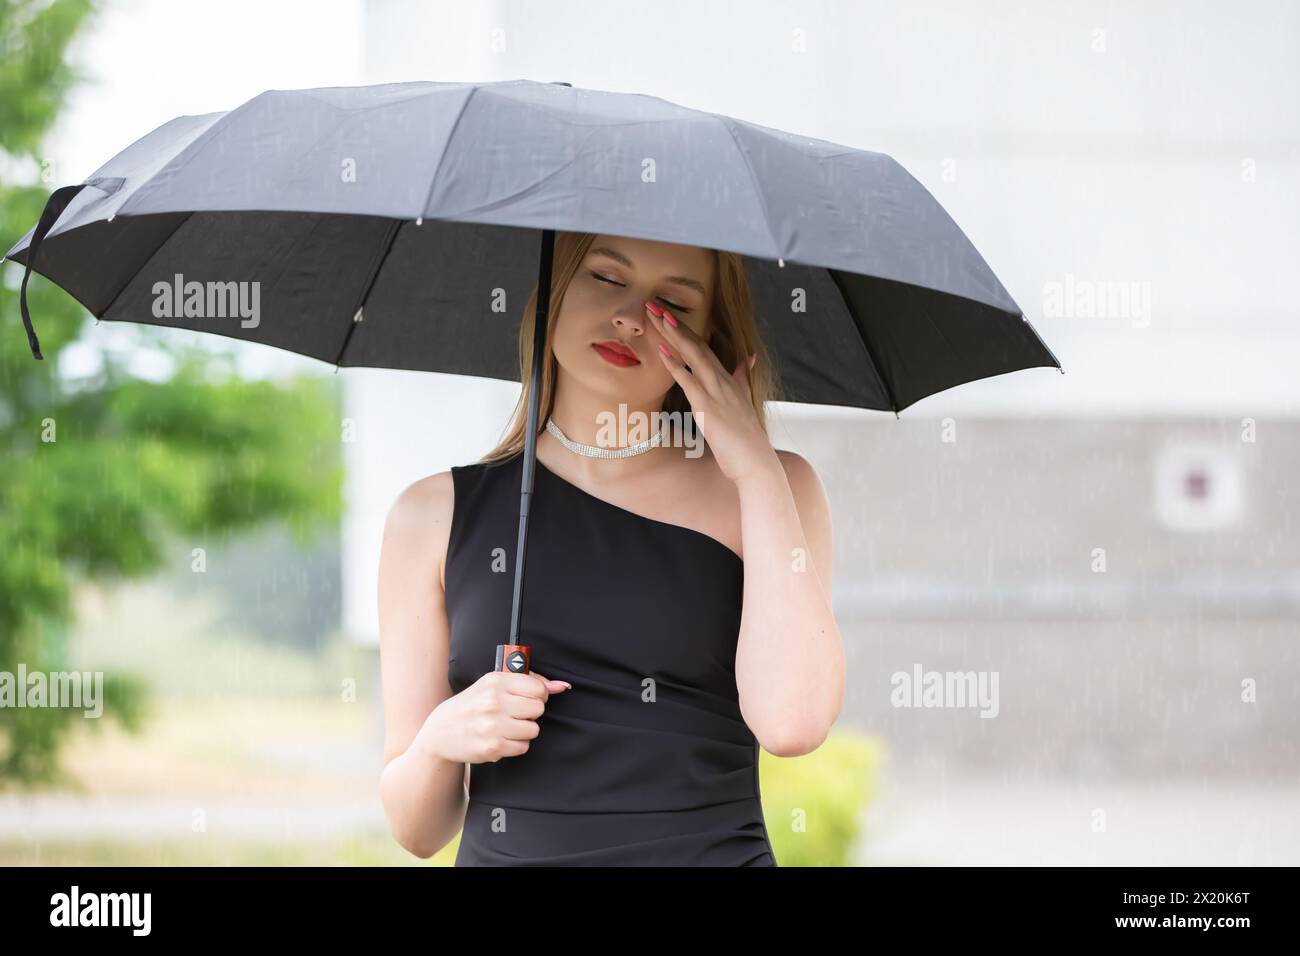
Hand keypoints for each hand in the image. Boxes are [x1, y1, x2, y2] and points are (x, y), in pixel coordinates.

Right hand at [423, 670, 570, 764]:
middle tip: (515, 714)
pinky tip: (500, 738)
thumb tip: (562, 686)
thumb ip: (529, 682)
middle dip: (531, 713)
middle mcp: (493, 702)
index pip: (538, 688)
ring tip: (506, 727)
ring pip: (533, 729)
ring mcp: (492, 726)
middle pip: (538, 709)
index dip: (538, 695)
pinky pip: (523, 747)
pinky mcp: (492, 747)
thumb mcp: (493, 685)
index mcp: (495, 682)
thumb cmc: (472, 705)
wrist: (440, 732)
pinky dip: (515, 745)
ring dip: (524, 730)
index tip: (528, 698)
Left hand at [645, 300, 778, 484]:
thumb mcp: (745, 401)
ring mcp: (717, 394)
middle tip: (653, 305)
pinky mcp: (709, 410)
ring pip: (693, 356)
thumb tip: (750, 357)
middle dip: (674, 324)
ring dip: (673, 335)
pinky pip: (690, 382)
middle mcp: (723, 382)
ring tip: (655, 316)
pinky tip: (663, 352)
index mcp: (728, 380)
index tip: (666, 314)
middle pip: (696, 344)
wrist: (757, 464)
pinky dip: (676, 365)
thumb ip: (743, 377)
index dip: (685, 329)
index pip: (704, 347)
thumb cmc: (746, 439)